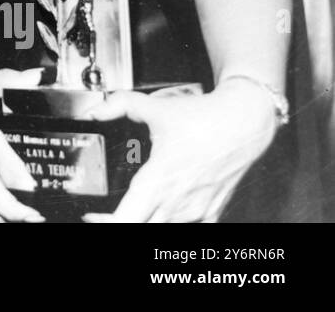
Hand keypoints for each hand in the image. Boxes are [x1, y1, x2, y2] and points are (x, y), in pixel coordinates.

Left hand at [81, 81, 277, 222]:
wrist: (244, 124)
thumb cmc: (202, 117)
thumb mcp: (154, 106)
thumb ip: (118, 104)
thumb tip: (94, 111)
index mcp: (160, 180)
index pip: (126, 220)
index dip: (105, 222)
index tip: (91, 216)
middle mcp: (178, 202)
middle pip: (140, 228)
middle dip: (119, 222)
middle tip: (103, 215)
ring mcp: (197, 211)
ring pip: (162, 229)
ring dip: (145, 222)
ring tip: (133, 211)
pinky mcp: (213, 212)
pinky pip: (190, 230)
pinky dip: (173, 224)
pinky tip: (162, 215)